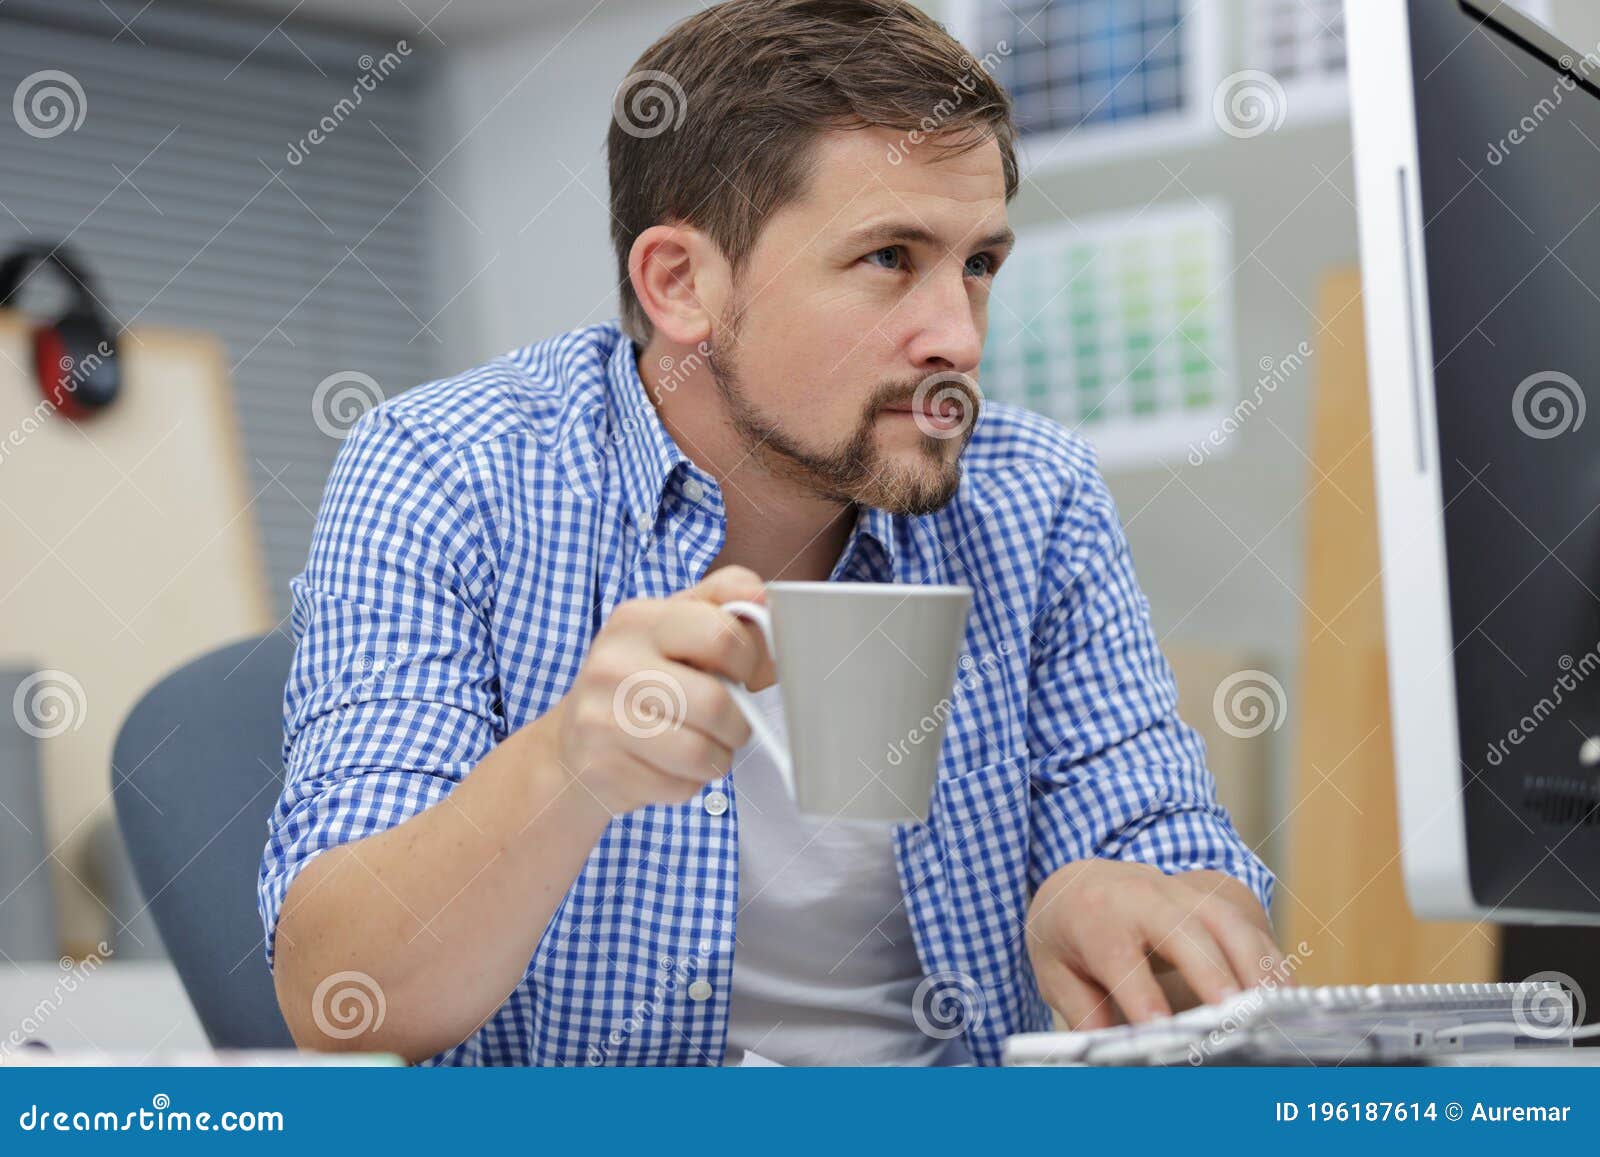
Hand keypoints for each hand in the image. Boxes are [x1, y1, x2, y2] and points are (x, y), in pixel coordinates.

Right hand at [540, 565, 773, 814]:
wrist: (573, 744)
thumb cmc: (641, 679)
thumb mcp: (675, 627)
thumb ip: (725, 602)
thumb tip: (765, 600)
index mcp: (638, 619)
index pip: (722, 635)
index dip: (752, 661)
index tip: (746, 674)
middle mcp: (613, 664)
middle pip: (717, 703)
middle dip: (739, 721)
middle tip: (728, 721)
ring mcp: (603, 718)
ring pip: (702, 753)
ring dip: (718, 757)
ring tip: (703, 745)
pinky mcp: (602, 767)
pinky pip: (680, 786)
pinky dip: (689, 782)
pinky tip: (670, 766)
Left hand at [1024, 858, 1284, 1029]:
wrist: (1080, 882)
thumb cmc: (1067, 936)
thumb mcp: (1055, 972)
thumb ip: (1083, 1012)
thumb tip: (1106, 1054)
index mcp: (1095, 916)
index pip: (1119, 956)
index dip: (1141, 994)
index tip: (1160, 1030)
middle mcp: (1141, 897)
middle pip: (1183, 930)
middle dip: (1211, 972)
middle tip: (1233, 1017)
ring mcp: (1181, 892)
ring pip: (1226, 922)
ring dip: (1254, 965)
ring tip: (1273, 1013)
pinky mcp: (1210, 898)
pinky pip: (1248, 923)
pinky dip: (1269, 960)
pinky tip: (1286, 997)